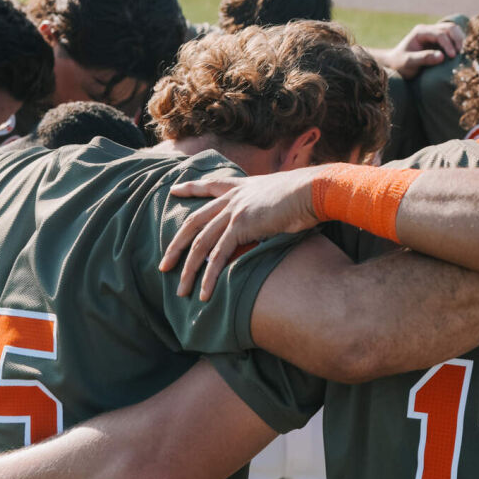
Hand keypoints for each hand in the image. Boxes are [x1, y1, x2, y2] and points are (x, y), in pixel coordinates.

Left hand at [161, 169, 317, 299]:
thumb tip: (280, 219)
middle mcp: (234, 197)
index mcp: (244, 187)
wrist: (314, 190)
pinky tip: (203, 292)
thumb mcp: (285, 197)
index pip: (211, 186)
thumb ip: (273, 208)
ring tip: (180, 290)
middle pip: (194, 222)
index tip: (174, 189)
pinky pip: (218, 255)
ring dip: (189, 269)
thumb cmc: (309, 195)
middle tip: (164, 265)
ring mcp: (235, 211)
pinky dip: (209, 275)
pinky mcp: (240, 225)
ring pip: (201, 243)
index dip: (191, 188)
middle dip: (176, 245)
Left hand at [377, 21, 465, 77]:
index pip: (439, 34)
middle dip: (457, 40)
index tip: (452, 57)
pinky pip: (453, 36)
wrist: (395, 64)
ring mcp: (434, 33)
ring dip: (460, 40)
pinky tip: (461, 53)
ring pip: (453, 30)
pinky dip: (459, 42)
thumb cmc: (400, 64)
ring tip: (462, 53)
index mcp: (420, 32)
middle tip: (461, 54)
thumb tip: (442, 57)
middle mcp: (428, 30)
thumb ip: (424, 58)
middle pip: (449, 27)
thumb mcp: (408, 62)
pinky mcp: (439, 40)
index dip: (448, 44)